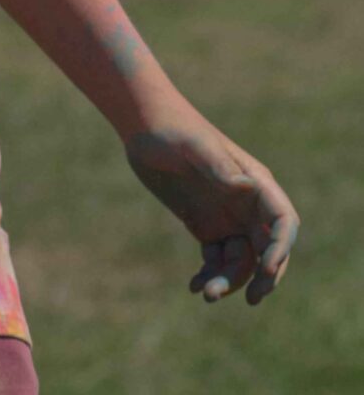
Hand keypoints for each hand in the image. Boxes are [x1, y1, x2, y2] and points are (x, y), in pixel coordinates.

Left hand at [124, 113, 298, 306]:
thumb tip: (246, 187)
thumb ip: (219, 166)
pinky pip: (215, 259)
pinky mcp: (204, 225)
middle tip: (252, 299)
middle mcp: (246, 204)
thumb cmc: (173, 127)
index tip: (266, 268)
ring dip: (230, 280)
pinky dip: (210, 275)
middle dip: (264, 276)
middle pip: (267, 249)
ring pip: (240, 260)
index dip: (280, 248)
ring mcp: (227, 217)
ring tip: (206, 293)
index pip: (282, 221)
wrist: (143, 126)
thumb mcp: (195, 145)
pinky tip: (194, 286)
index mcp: (254, 182)